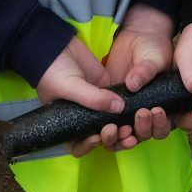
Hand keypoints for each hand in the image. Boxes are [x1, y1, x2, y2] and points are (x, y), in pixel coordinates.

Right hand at [35, 34, 129, 155]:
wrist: (56, 45)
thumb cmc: (53, 72)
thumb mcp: (70, 87)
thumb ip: (93, 98)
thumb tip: (120, 108)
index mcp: (66, 124)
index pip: (77, 144)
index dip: (88, 146)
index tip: (97, 137)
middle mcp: (82, 117)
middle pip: (99, 135)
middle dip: (112, 137)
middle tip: (123, 131)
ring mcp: (96, 103)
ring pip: (111, 121)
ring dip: (122, 126)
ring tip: (131, 125)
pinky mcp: (106, 89)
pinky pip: (118, 102)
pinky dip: (127, 108)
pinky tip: (137, 109)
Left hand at [94, 11, 178, 146]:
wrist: (138, 37)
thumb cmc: (155, 48)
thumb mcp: (155, 58)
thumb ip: (147, 71)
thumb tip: (132, 84)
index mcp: (166, 106)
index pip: (167, 125)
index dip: (163, 125)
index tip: (158, 111)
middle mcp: (149, 114)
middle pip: (149, 134)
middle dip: (145, 129)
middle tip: (141, 114)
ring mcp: (131, 112)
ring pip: (130, 136)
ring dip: (125, 137)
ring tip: (121, 128)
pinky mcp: (113, 108)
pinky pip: (111, 128)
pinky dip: (109, 133)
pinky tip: (106, 128)